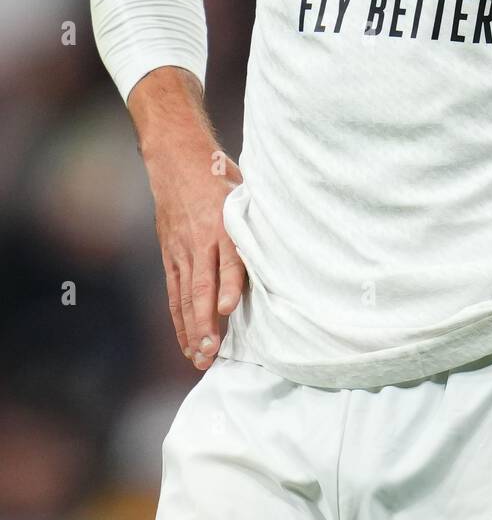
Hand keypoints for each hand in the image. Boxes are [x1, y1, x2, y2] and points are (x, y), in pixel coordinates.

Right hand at [149, 146, 247, 371]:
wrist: (176, 161)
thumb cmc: (220, 177)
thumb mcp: (245, 189)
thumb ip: (259, 218)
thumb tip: (293, 240)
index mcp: (224, 223)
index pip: (228, 258)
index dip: (229, 284)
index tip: (229, 308)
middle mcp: (201, 240)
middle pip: (202, 286)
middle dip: (205, 322)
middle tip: (211, 353)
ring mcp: (182, 250)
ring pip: (186, 296)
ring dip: (192, 329)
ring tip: (199, 358)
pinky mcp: (170, 255)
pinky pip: (174, 292)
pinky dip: (179, 319)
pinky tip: (186, 342)